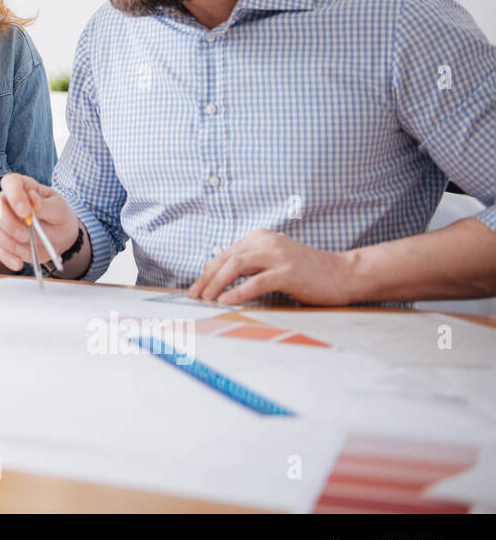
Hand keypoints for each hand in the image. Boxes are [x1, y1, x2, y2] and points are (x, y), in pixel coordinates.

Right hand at [0, 173, 75, 272]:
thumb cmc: (59, 218)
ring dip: (9, 242)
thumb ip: (46, 206)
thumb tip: (33, 200)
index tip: (25, 212)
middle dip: (9, 223)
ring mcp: (0, 220)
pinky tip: (18, 263)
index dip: (14, 195)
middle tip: (26, 236)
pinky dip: (6, 256)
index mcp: (24, 187)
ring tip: (28, 247)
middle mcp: (7, 201)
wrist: (59, 238)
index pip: (11, 183)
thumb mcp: (60, 211)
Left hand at [187, 230, 356, 304]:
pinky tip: (226, 301)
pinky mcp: (288, 272)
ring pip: (236, 266)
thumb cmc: (307, 271)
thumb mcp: (272, 260)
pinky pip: (256, 282)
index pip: (226, 253)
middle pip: (227, 258)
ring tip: (206, 299)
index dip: (208, 271)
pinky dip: (238, 292)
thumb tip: (210, 265)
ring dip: (216, 283)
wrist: (344, 274)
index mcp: (261, 237)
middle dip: (207, 278)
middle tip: (194, 295)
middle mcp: (267, 242)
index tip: (195, 288)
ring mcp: (278, 256)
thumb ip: (245, 262)